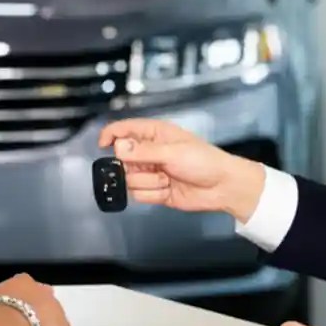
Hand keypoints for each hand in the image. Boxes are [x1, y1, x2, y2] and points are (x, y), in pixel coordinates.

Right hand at [98, 118, 265, 221]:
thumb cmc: (204, 161)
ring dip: (148, 182)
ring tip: (167, 178)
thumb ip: (143, 151)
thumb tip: (118, 146)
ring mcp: (151, 172)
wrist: (221, 186)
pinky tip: (168, 189)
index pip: (123, 130)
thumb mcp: (173, 152)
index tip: (103, 145)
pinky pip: (139, 195)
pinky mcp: (154, 191)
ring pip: (129, 180)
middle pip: (122, 160)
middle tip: (154, 166)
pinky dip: (153, 195)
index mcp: (154, 134)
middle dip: (135, 167)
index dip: (110, 136)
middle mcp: (149, 152)